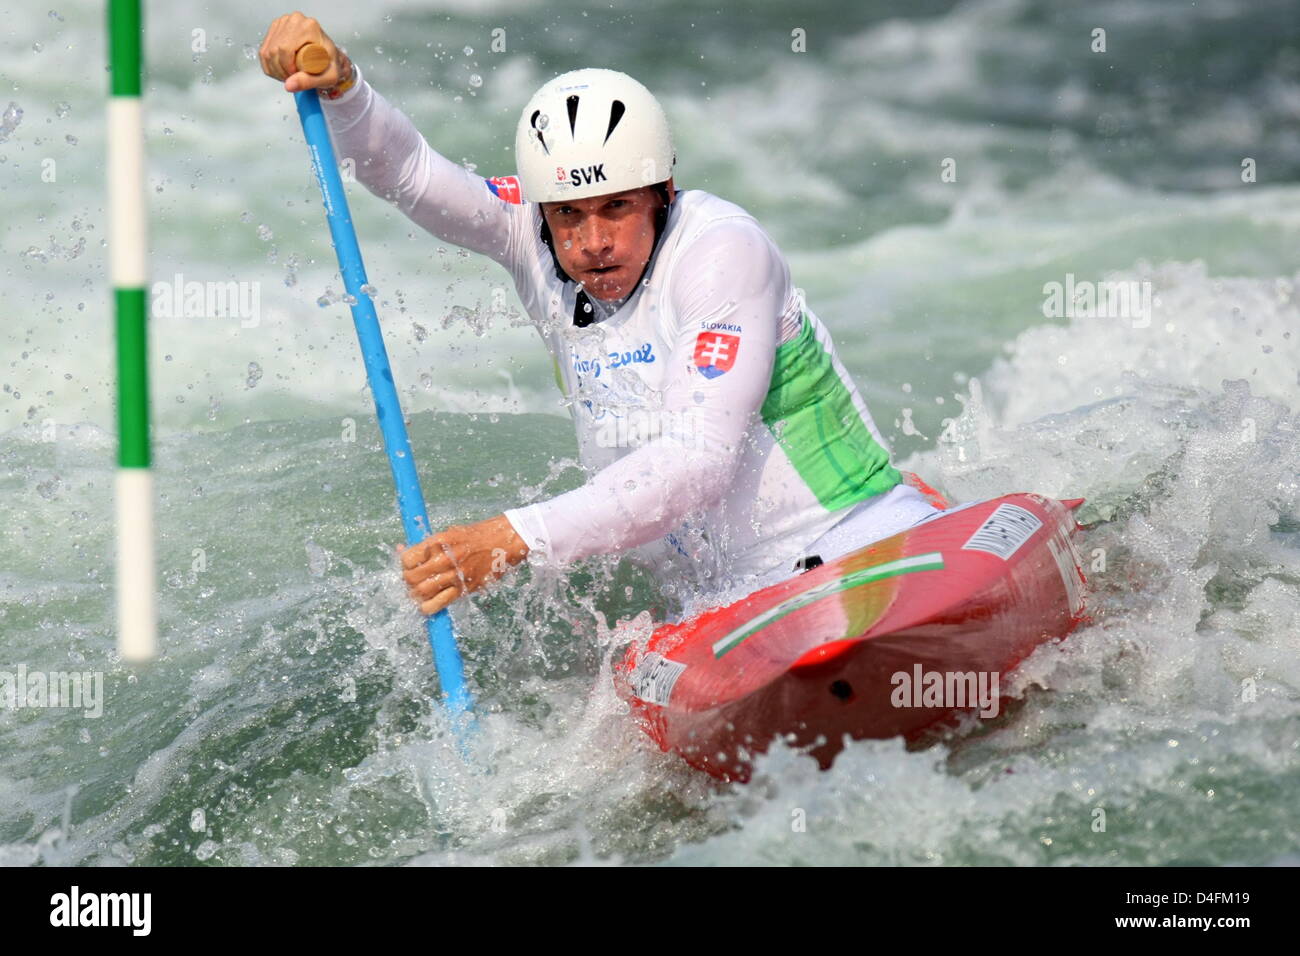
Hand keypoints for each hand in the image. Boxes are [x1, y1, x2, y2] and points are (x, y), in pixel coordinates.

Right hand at [257, 11, 348, 92]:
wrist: (330, 57)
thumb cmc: (331, 65)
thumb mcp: (328, 77)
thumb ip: (309, 82)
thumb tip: (288, 85)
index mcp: (309, 27)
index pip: (286, 49)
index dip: (286, 67)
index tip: (295, 76)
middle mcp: (295, 21)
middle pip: (275, 50)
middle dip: (280, 70)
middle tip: (292, 78)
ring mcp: (284, 23)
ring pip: (267, 51)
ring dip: (274, 69)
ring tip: (288, 75)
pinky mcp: (276, 28)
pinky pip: (264, 50)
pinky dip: (269, 65)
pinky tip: (279, 70)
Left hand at [400, 515, 529, 614]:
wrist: (504, 542)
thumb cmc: (475, 536)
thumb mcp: (449, 534)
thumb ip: (427, 545)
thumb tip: (399, 550)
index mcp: (439, 541)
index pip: (407, 558)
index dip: (404, 564)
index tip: (409, 566)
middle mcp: (445, 558)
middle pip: (411, 577)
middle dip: (407, 582)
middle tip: (412, 581)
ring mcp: (455, 575)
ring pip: (422, 592)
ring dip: (415, 595)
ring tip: (418, 592)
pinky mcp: (464, 588)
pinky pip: (438, 604)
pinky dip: (427, 607)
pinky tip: (427, 604)